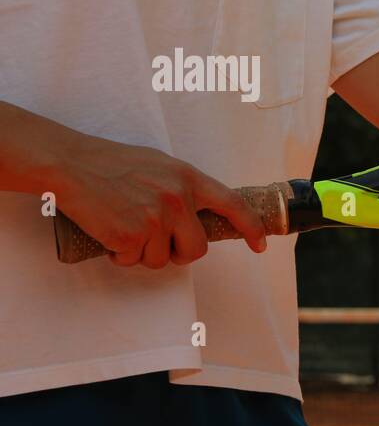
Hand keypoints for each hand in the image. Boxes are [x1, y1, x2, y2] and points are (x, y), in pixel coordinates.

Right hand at [53, 137, 266, 267]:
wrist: (70, 164)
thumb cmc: (110, 164)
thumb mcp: (159, 166)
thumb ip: (183, 188)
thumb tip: (198, 214)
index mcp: (189, 178)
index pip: (233, 204)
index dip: (251, 227)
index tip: (261, 245)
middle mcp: (178, 199)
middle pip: (196, 249)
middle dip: (178, 253)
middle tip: (156, 242)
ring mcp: (156, 218)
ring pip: (161, 260)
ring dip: (142, 253)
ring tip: (123, 225)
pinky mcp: (131, 235)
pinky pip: (132, 261)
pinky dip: (119, 254)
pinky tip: (108, 231)